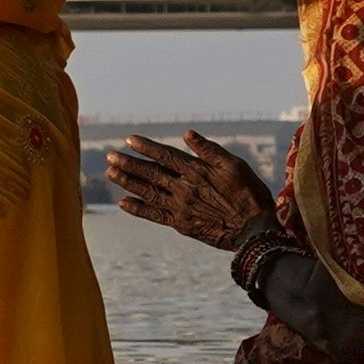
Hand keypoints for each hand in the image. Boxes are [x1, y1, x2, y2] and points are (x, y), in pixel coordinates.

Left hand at [106, 128, 274, 248]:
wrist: (253, 230)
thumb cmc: (249, 194)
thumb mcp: (235, 165)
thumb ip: (209, 150)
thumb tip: (187, 134)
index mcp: (196, 171)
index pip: (164, 155)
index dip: (145, 147)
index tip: (128, 140)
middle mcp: (183, 188)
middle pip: (150, 173)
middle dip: (128, 163)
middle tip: (110, 156)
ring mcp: (180, 207)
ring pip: (147, 192)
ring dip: (127, 182)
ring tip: (110, 173)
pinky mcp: (180, 224)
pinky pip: (154, 215)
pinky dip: (137, 209)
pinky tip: (122, 203)